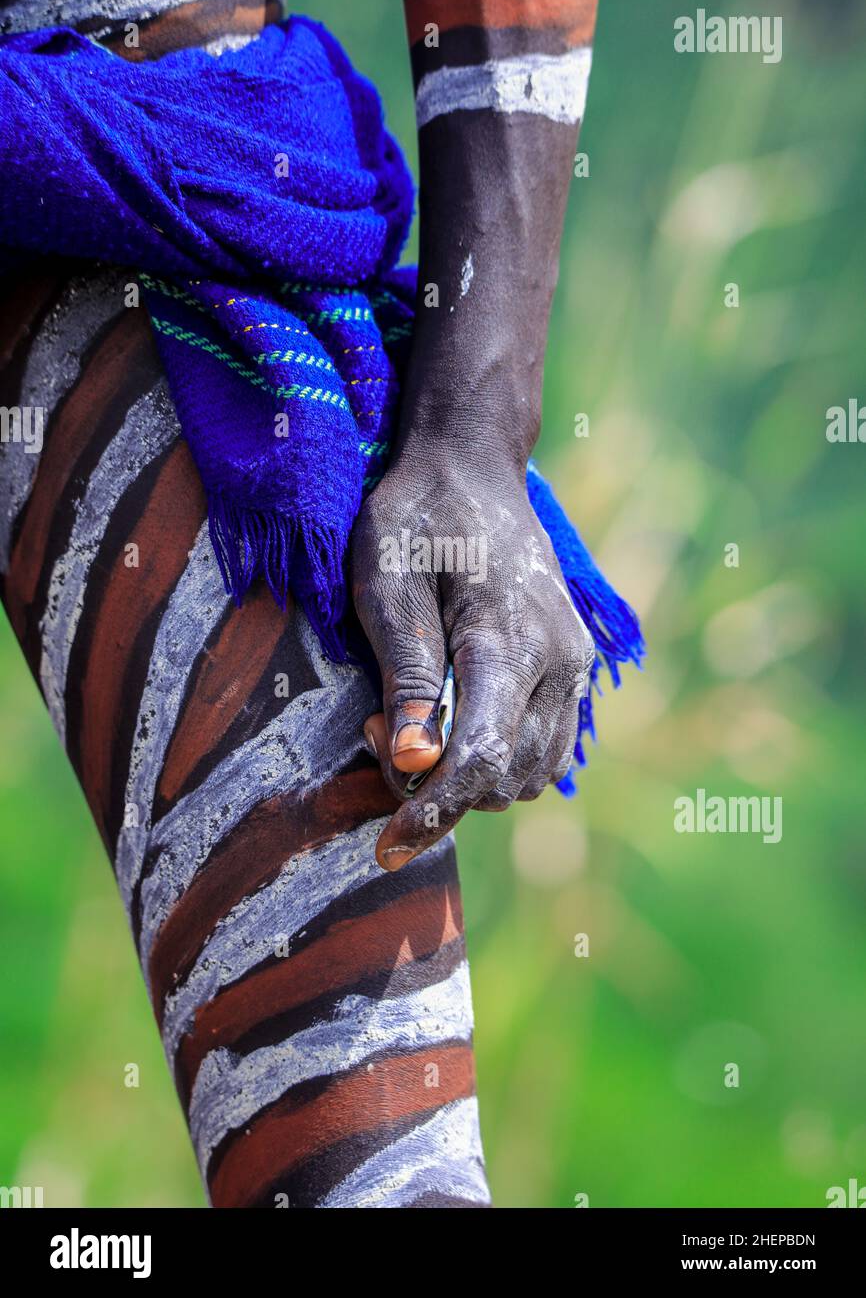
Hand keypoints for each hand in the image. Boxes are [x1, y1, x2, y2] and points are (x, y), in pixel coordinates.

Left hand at [350, 447, 594, 870]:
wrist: (472, 467)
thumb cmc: (417, 517)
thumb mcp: (387, 584)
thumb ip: (407, 674)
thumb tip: (416, 759)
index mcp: (509, 638)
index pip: (481, 756)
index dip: (434, 810)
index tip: (388, 844)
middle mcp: (560, 659)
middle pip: (508, 776)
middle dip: (441, 786)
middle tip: (382, 731)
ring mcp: (575, 663)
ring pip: (532, 771)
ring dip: (472, 777)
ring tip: (413, 722)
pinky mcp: (574, 665)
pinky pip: (547, 745)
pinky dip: (500, 757)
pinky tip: (453, 720)